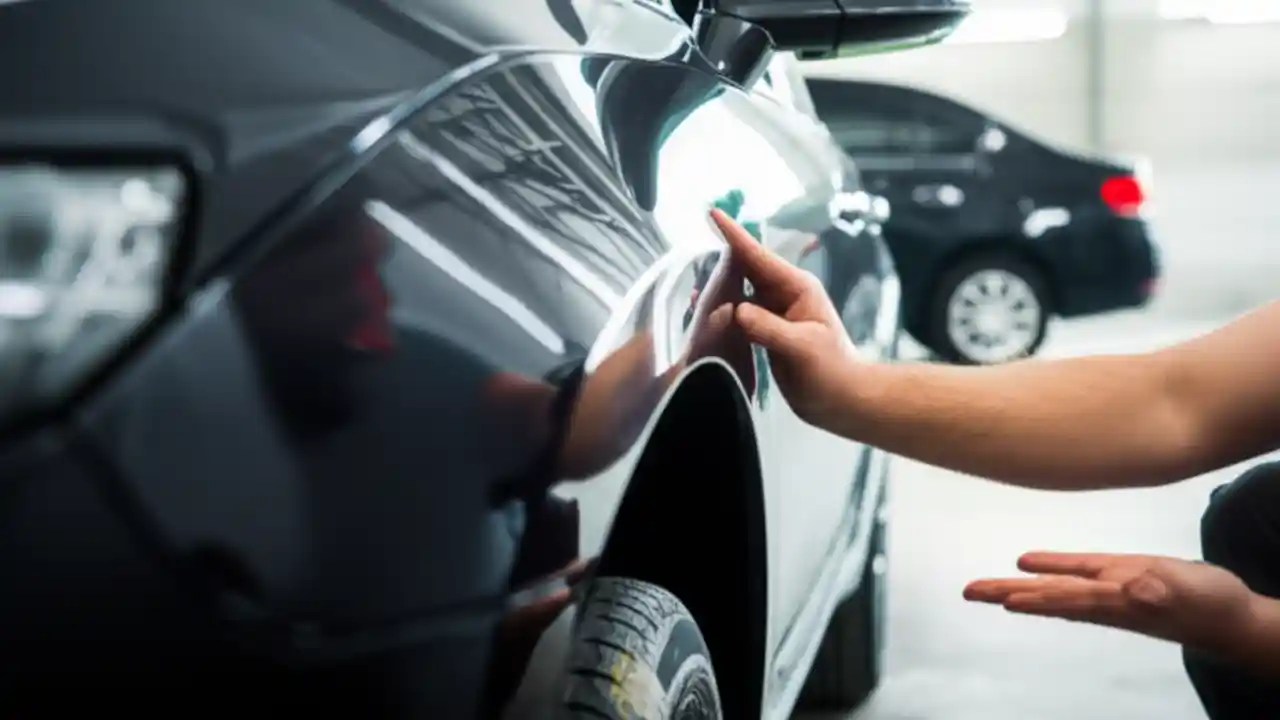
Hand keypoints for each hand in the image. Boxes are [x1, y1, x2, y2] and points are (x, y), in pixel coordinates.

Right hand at [710, 209, 861, 426]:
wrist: (843, 402)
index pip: (759, 257)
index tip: (712, 213)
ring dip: (718, 288)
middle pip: (746, 269)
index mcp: (796, 288)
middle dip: (721, 259)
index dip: (734, 235)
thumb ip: (768, 328)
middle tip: (690, 254)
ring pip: (739, 292)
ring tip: (691, 286)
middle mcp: (783, 294)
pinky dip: (721, 311)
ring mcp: (774, 313)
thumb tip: (736, 311)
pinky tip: (703, 313)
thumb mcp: (802, 347)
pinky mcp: (765, 332)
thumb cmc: (831, 372)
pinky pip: (738, 314)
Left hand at [965, 551, 1260, 656]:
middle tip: (968, 592)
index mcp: (1113, 597)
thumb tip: (1132, 591)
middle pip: (1046, 593)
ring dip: (1019, 587)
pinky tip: (1030, 569)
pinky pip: (1078, 575)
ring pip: (1056, 587)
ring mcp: (1110, 589)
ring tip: (984, 589)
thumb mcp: (1180, 591)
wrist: (1228, 616)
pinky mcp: (1121, 578)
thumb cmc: (1204, 604)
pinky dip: (1052, 571)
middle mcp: (1103, 595)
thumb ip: (1155, 591)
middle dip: (1006, 592)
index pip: (1061, 595)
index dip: (1031, 595)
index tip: (998, 598)